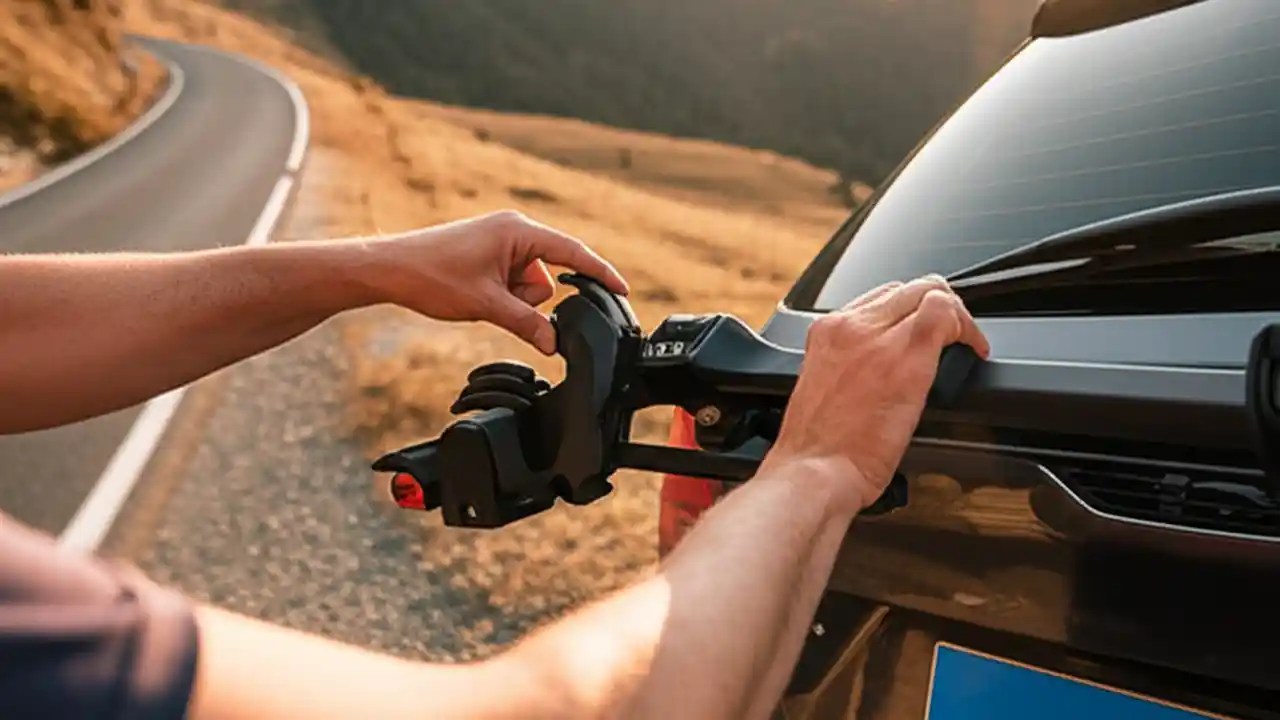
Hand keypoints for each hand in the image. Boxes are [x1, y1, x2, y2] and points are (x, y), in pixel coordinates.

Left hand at [363, 210, 627, 353]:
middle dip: (528, 299)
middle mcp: (514, 230)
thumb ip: (527, 324)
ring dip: (512, 299)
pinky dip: (501, 295)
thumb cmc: (432, 276)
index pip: (573, 252)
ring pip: (530, 284)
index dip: (599, 273)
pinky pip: (513, 282)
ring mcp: (501, 241)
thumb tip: (553, 344)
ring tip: (478, 297)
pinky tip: (475, 295)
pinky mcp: (489, 253)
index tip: (621, 291)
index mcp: (518, 230)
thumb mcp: (487, 305)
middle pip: (548, 276)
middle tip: (494, 302)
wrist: (390, 269)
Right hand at [761, 275, 989, 515]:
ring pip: (930, 292)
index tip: (920, 332)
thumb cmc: (816, 450)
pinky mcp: (908, 357)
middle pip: (908, 288)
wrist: (814, 472)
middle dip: (937, 306)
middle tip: (953, 334)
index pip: (879, 297)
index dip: (908, 312)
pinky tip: (975, 349)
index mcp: (827, 333)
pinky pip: (946, 316)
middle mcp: (851, 325)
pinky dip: (969, 329)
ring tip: (966, 340)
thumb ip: (849, 367)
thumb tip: (880, 368)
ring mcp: (879, 337)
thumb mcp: (824, 390)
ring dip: (955, 314)